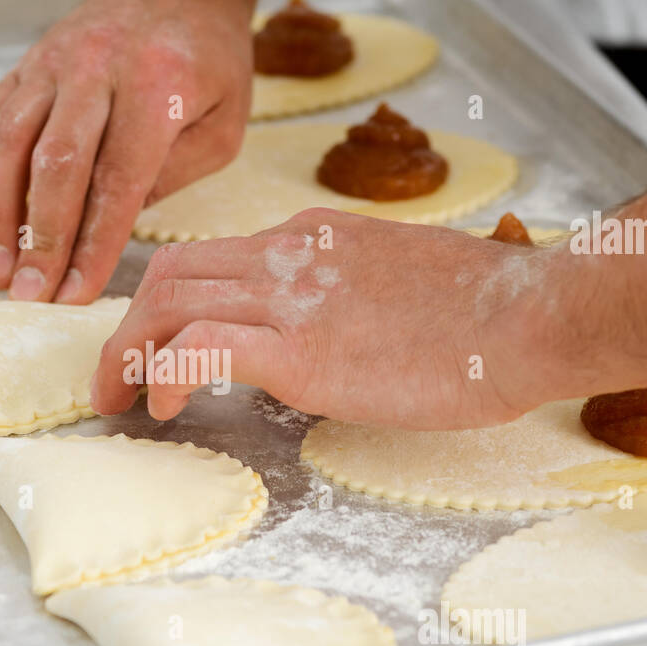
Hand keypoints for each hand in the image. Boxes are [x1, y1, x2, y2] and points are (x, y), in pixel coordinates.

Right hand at [0, 0, 256, 303]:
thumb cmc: (206, 63)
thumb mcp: (223, 124)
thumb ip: (172, 176)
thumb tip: (109, 228)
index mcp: (156, 85)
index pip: (117, 179)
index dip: (93, 243)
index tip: (76, 293)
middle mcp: (96, 67)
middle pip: (55, 164)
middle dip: (39, 239)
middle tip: (29, 294)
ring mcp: (50, 62)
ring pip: (7, 142)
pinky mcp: (24, 65)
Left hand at [91, 209, 563, 427]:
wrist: (532, 315)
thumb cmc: (488, 309)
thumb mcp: (401, 279)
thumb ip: (348, 294)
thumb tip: (327, 335)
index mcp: (313, 240)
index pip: (212, 257)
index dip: (166, 301)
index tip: (154, 344)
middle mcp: (291, 256)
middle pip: (172, 272)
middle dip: (127, 325)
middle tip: (114, 379)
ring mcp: (294, 299)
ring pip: (170, 299)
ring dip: (128, 351)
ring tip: (121, 399)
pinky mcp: (303, 348)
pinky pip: (202, 346)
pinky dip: (167, 372)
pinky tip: (167, 405)